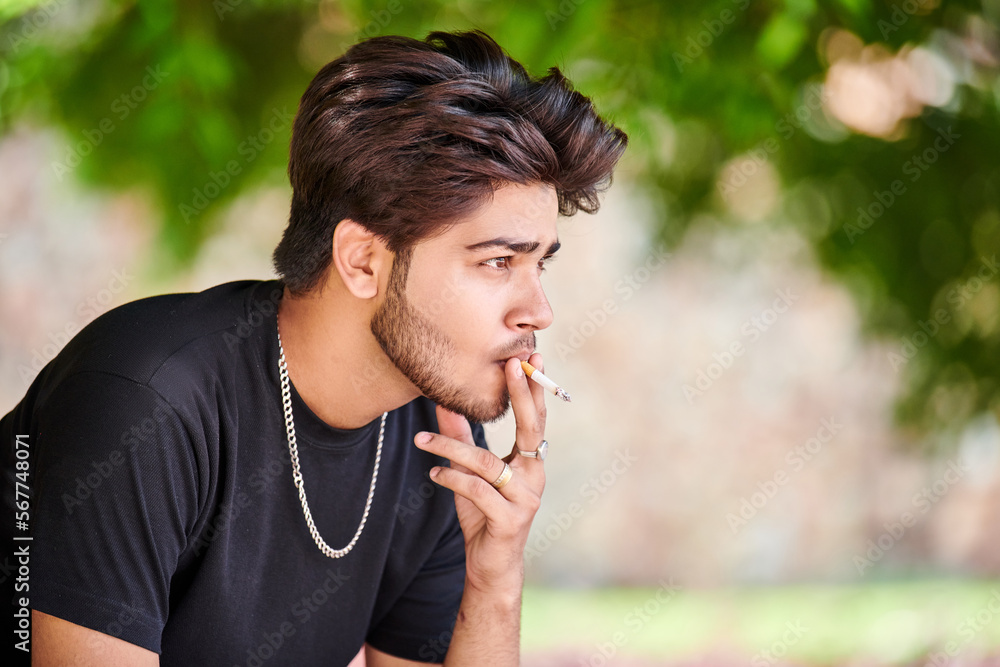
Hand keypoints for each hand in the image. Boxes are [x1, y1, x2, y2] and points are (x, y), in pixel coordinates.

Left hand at [414, 352, 547, 592]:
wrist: (491, 564)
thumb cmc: (483, 514)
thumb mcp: (470, 473)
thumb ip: (461, 438)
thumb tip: (444, 401)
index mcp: (530, 461)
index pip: (535, 418)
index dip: (532, 389)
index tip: (529, 358)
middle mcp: (534, 476)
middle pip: (531, 428)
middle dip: (521, 395)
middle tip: (510, 365)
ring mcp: (525, 499)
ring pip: (487, 463)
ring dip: (450, 448)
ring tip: (421, 441)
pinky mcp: (509, 520)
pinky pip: (477, 491)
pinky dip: (452, 479)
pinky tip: (433, 474)